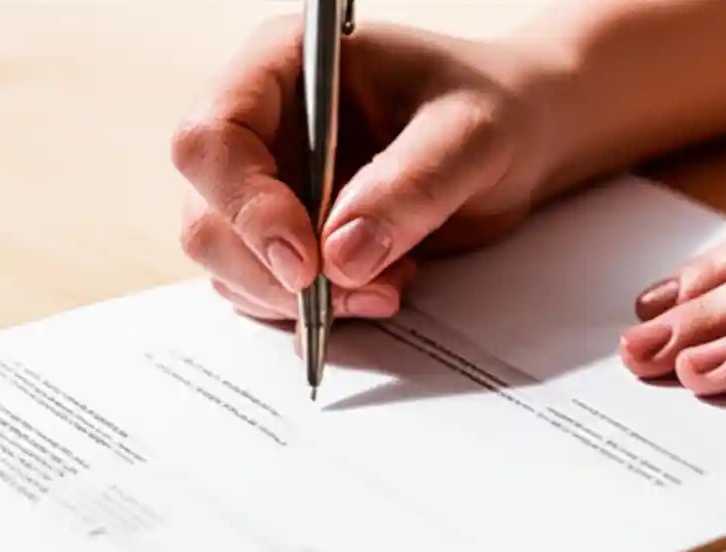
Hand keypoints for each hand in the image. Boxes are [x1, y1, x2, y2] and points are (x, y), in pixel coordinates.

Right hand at [170, 17, 567, 320]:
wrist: (519, 140)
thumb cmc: (496, 110)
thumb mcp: (471, 136)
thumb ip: (410, 186)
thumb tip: (340, 257)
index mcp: (283, 67)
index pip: (212, 138)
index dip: (245, 206)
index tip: (305, 260)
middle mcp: (258, 125)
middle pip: (206, 213)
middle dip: (271, 271)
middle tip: (352, 292)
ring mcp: (263, 184)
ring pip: (225, 261)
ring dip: (294, 298)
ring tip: (383, 286)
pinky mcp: (281, 235)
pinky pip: (260, 288)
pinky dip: (309, 309)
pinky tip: (373, 288)